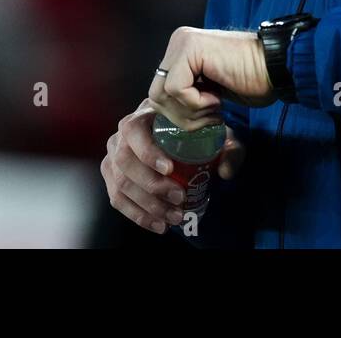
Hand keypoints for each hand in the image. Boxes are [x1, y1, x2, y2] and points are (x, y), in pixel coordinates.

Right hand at [101, 97, 245, 233]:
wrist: (180, 138)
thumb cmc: (195, 133)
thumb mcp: (217, 133)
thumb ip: (228, 148)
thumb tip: (225, 171)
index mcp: (142, 116)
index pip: (134, 132)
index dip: (148, 152)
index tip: (170, 170)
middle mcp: (120, 136)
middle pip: (126, 163)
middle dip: (152, 186)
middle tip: (179, 199)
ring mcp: (112, 158)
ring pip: (121, 185)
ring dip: (148, 206)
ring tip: (174, 217)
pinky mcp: (111, 178)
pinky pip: (118, 200)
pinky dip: (138, 216)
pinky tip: (159, 225)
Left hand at [147, 26, 275, 128]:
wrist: (278, 68)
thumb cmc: (252, 80)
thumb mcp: (210, 90)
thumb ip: (188, 94)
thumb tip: (168, 114)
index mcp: (182, 51)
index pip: (159, 93)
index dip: (181, 115)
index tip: (208, 116)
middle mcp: (179, 42)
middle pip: (156, 96)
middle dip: (182, 117)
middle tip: (211, 116)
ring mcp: (183, 43)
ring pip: (162, 94)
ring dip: (191, 111)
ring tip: (216, 106)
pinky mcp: (191, 48)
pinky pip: (176, 88)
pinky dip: (196, 103)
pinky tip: (218, 97)